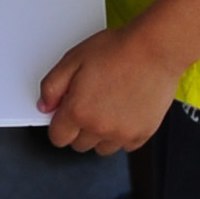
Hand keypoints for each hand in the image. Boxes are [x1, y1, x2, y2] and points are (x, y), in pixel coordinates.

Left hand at [38, 20, 176, 152]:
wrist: (154, 49)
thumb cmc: (117, 50)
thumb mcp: (73, 59)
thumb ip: (52, 86)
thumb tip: (45, 106)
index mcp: (78, 111)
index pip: (57, 137)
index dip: (59, 124)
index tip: (66, 114)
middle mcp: (99, 127)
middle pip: (79, 145)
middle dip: (79, 128)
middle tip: (90, 103)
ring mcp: (122, 134)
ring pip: (102, 148)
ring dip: (100, 134)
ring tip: (108, 107)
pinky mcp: (142, 134)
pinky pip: (125, 146)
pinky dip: (122, 134)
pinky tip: (124, 111)